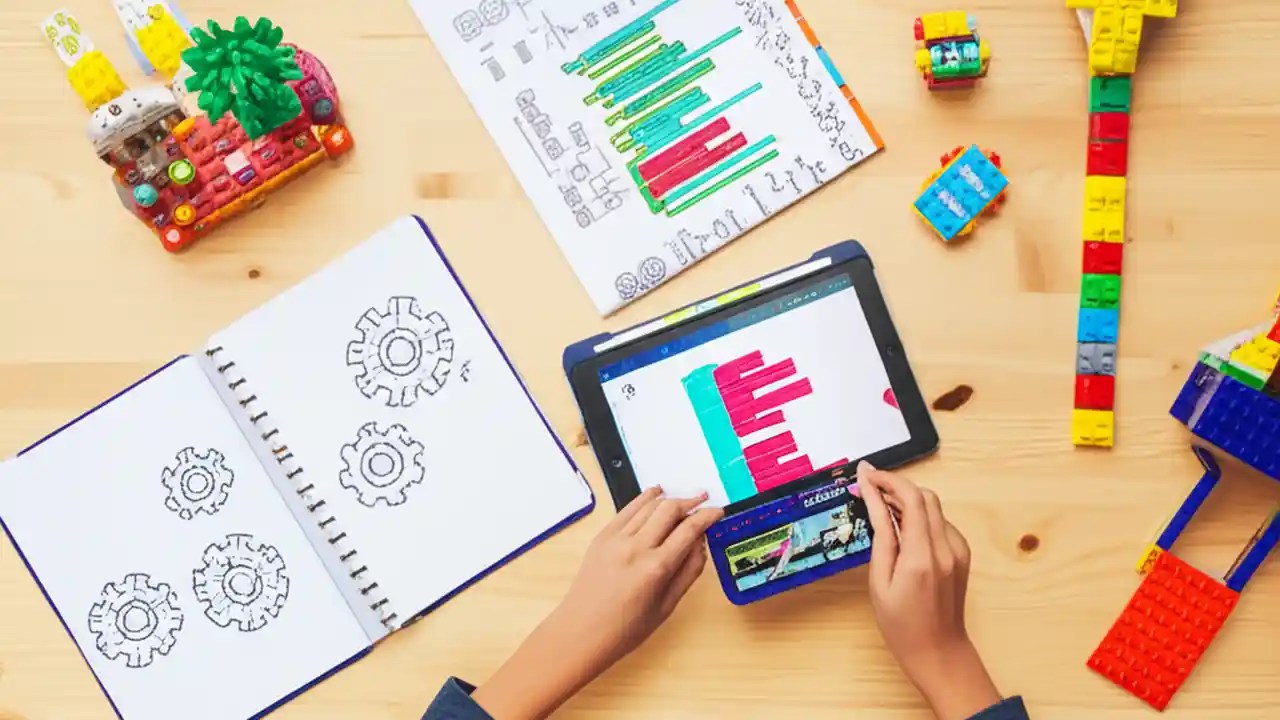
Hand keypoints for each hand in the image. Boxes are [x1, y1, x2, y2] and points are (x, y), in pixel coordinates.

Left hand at [471, 487, 723, 719]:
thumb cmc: (627, 629)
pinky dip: (644, 499)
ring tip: (685, 498)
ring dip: (670, 498)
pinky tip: (656, 494)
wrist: (581, 631)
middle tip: (704, 500)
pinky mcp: (602, 537)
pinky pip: (627, 510)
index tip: (718, 511)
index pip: (689, 530)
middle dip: (690, 501)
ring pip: (648, 505)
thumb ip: (688, 572)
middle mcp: (636, 547)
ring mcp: (616, 539)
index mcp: (656, 568)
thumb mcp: (667, 606)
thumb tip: (701, 544)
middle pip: (669, 509)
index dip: (707, 516)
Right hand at [857, 462, 1001, 719]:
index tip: (865, 474)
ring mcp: (958, 551)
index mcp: (921, 556)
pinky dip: (920, 517)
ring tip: (881, 508)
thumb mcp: (880, 581)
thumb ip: (881, 537)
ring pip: (934, 507)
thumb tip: (873, 501)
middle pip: (925, 496)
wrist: (939, 652)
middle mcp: (945, 548)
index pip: (910, 499)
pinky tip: (902, 530)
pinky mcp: (962, 555)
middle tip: (869, 488)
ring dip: (908, 500)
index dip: (887, 480)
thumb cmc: (901, 624)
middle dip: (896, 486)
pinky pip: (940, 523)